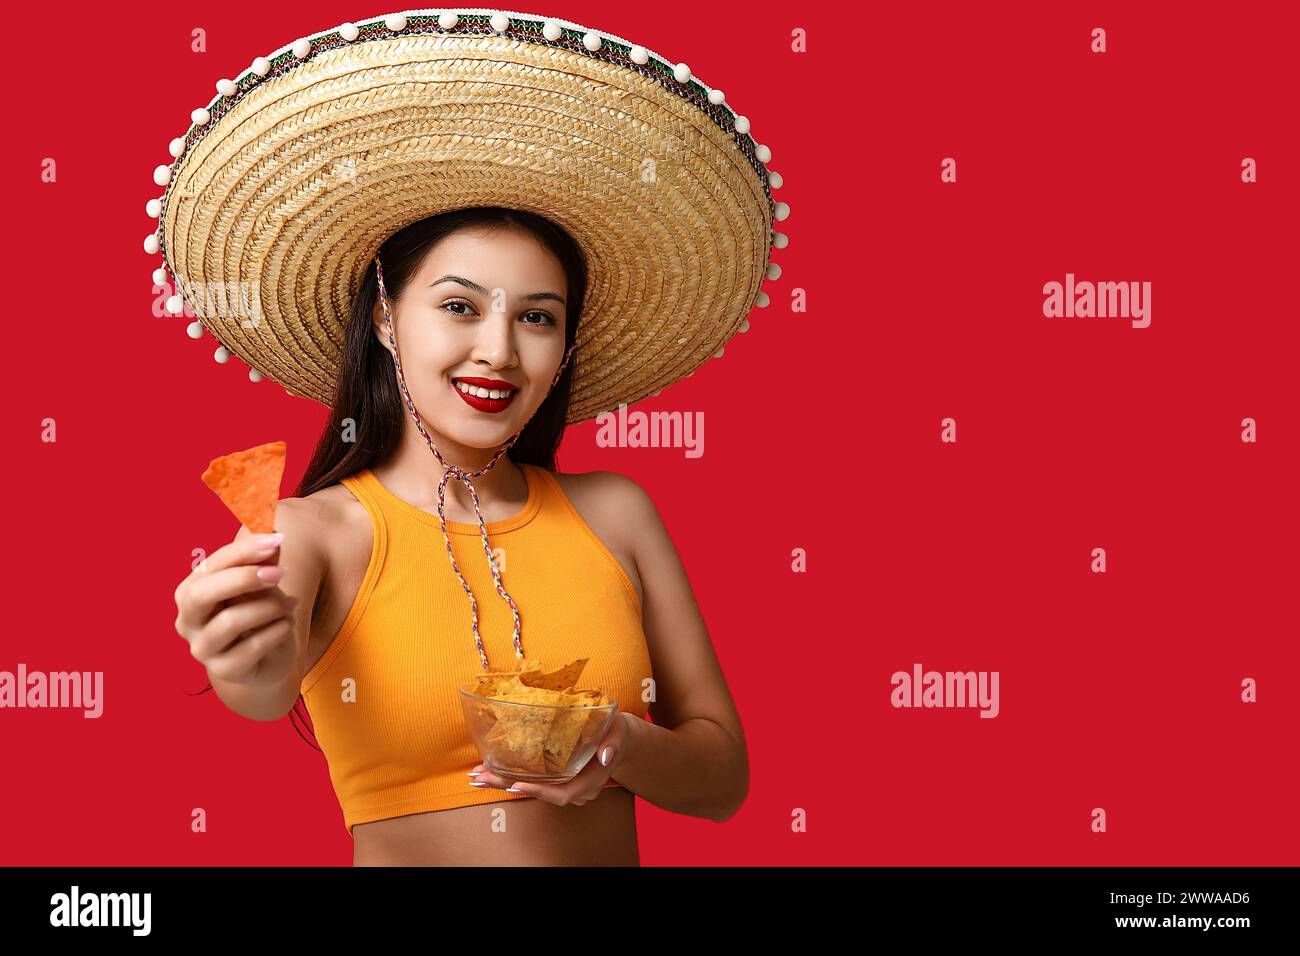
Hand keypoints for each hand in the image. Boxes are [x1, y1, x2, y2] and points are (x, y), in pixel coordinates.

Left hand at [468, 711, 634, 806]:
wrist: (618, 739)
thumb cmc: (617, 733)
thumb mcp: (619, 734)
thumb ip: (613, 744)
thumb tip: (605, 755)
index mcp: (588, 782)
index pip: (561, 793)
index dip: (538, 792)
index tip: (515, 785)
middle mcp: (573, 788)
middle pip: (539, 793)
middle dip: (507, 787)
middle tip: (480, 778)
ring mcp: (563, 784)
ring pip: (531, 788)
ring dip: (503, 782)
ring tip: (478, 775)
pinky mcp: (554, 776)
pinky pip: (531, 780)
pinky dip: (510, 775)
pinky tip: (491, 769)